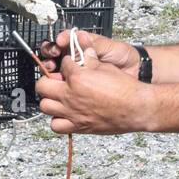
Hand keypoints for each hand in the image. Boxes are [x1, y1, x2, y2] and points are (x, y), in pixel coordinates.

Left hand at [34, 48, 151, 134]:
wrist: (136, 108)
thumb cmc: (125, 88)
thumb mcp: (106, 67)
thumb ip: (90, 60)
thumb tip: (83, 52)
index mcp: (77, 77)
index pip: (62, 64)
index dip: (67, 62)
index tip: (71, 64)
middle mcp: (70, 95)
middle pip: (42, 85)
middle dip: (48, 79)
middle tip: (57, 79)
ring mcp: (72, 112)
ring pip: (45, 106)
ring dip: (50, 99)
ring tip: (59, 96)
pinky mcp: (78, 126)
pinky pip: (56, 125)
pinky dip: (57, 120)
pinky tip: (65, 114)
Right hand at [38, 29, 138, 77]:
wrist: (133, 71)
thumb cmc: (121, 55)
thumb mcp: (107, 46)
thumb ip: (92, 44)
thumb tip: (78, 37)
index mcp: (80, 45)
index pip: (62, 41)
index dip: (58, 41)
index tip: (59, 43)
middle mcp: (74, 58)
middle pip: (53, 55)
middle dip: (50, 54)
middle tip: (53, 57)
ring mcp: (73, 73)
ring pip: (54, 71)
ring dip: (51, 70)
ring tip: (54, 70)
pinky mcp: (76, 86)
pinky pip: (64, 85)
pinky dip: (59, 86)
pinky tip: (60, 85)